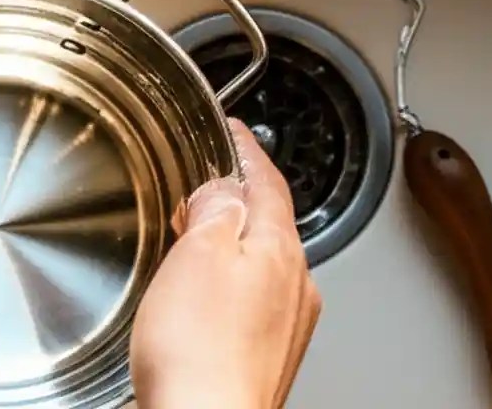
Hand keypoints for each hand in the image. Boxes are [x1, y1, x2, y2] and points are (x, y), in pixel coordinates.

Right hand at [130, 119, 321, 408]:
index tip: (236, 132)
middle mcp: (295, 288)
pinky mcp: (266, 359)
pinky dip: (230, 289)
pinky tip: (202, 303)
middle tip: (204, 187)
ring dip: (233, 248)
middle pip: (271, 224)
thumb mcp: (199, 254)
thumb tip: (224, 188)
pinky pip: (252, 304)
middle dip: (238, 201)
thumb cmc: (200, 353)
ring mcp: (286, 327)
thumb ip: (217, 210)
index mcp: (281, 250)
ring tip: (196, 244)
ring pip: (263, 267)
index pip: (269, 182)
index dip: (248, 150)